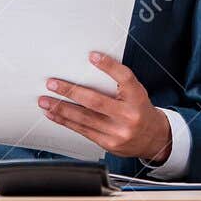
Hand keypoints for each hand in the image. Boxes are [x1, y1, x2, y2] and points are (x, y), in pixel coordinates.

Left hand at [38, 52, 171, 162]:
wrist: (154, 139)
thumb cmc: (141, 111)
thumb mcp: (137, 93)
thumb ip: (118, 83)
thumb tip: (90, 67)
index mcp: (138, 98)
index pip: (124, 78)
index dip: (109, 66)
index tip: (93, 56)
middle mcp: (129, 115)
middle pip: (96, 101)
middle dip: (70, 92)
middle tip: (53, 84)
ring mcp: (118, 132)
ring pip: (84, 118)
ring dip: (61, 108)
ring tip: (46, 101)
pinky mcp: (108, 144)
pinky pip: (83, 131)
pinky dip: (66, 122)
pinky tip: (54, 115)